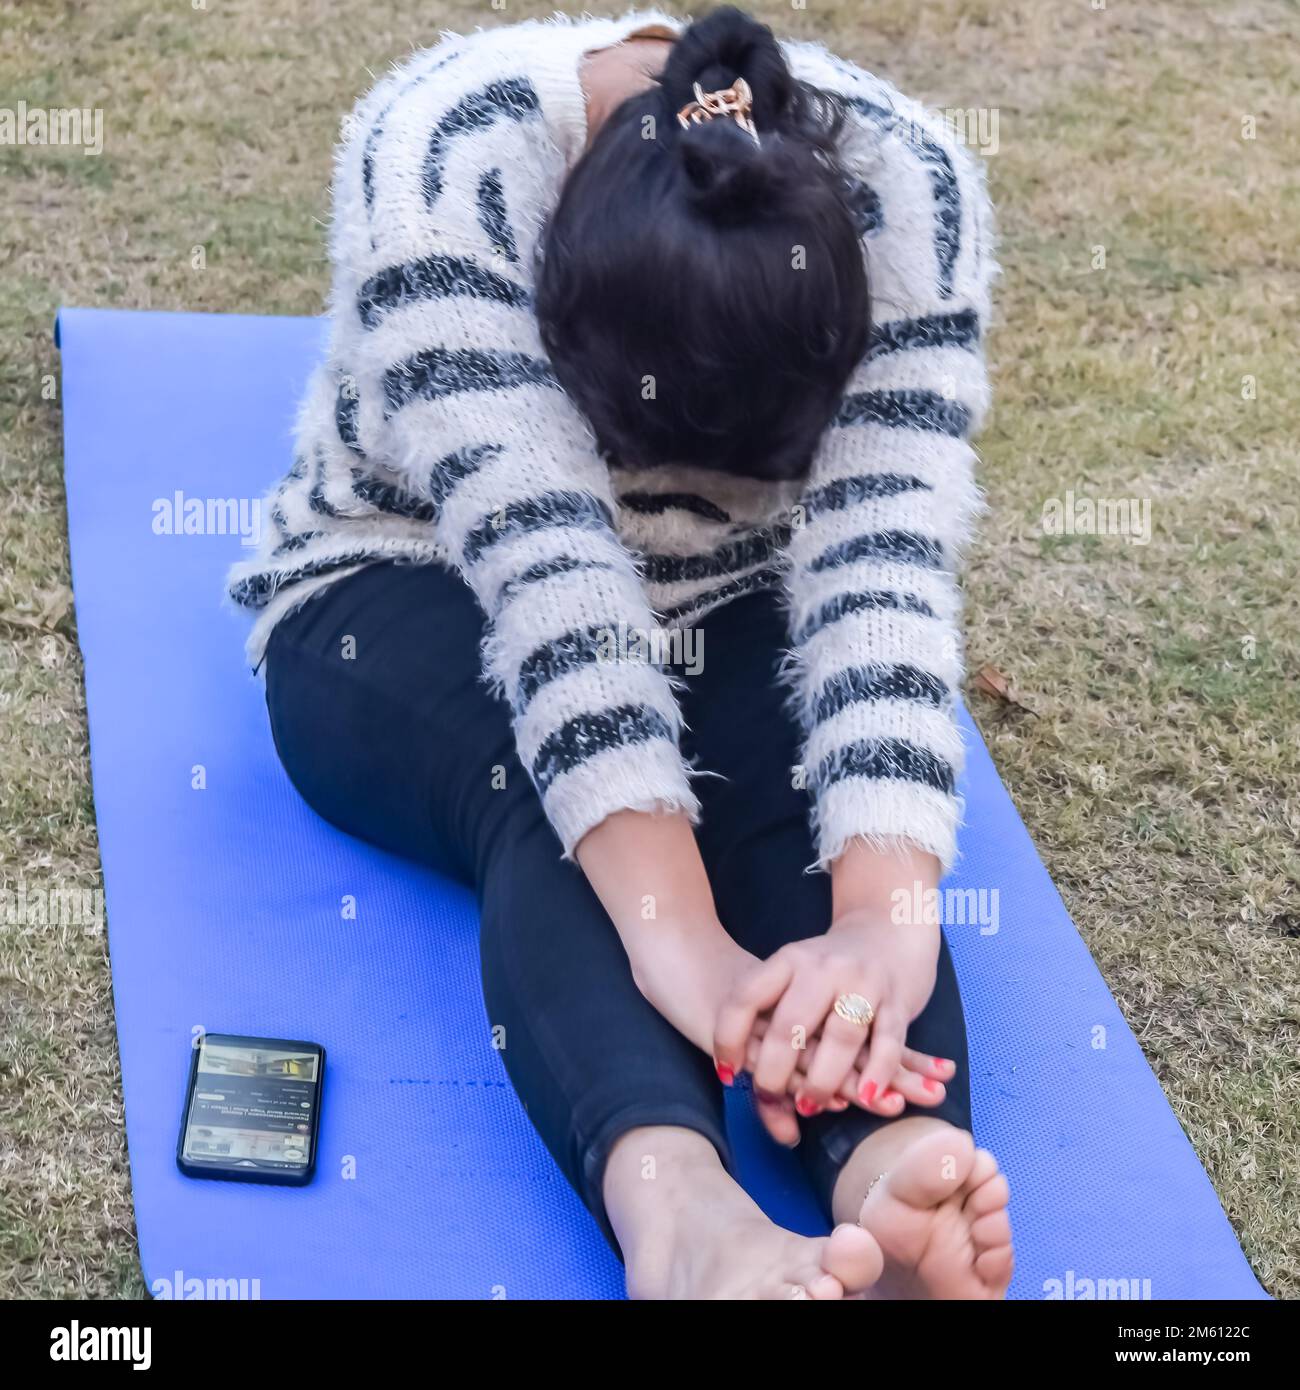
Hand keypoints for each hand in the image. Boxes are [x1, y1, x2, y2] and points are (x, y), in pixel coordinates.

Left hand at [712, 908, 940, 1137]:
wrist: (888, 927)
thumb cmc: (828, 968)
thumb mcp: (794, 974)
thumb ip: (769, 1015)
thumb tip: (731, 1075)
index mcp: (790, 959)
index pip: (746, 997)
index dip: (728, 1038)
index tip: (725, 1073)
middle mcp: (824, 968)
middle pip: (791, 1024)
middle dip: (774, 1071)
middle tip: (767, 1097)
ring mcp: (864, 982)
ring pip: (841, 1037)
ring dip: (823, 1080)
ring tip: (808, 1107)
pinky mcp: (898, 1002)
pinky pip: (888, 1043)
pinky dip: (877, 1074)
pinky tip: (867, 1098)